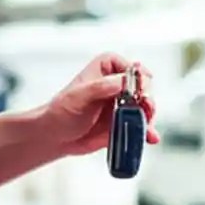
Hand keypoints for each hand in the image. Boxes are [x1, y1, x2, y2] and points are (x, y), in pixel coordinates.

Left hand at [39, 52, 159, 155]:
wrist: (55, 137)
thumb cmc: (61, 111)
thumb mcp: (78, 95)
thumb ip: (100, 86)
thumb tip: (123, 81)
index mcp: (106, 69)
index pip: (130, 67)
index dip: (138, 77)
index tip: (139, 89)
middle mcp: (118, 85)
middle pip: (143, 87)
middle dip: (147, 99)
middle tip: (146, 108)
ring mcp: (123, 105)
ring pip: (144, 107)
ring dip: (149, 117)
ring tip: (147, 128)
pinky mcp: (124, 123)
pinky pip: (140, 125)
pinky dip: (147, 131)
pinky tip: (150, 137)